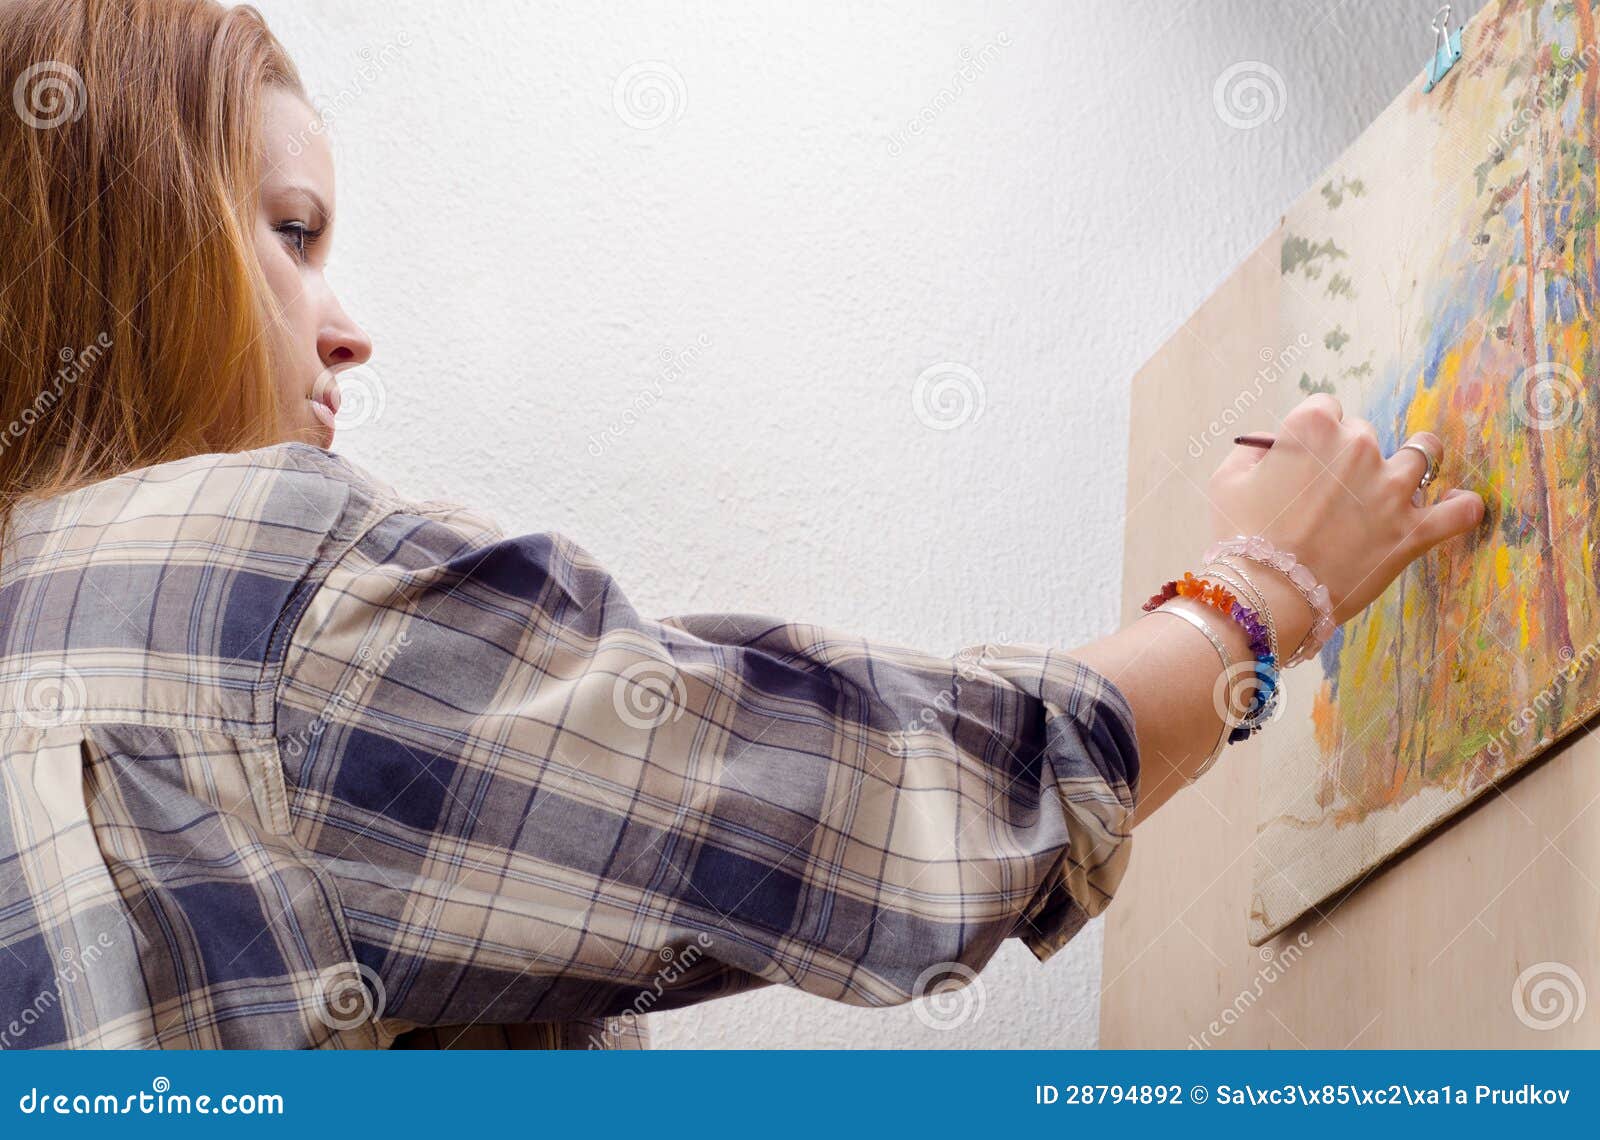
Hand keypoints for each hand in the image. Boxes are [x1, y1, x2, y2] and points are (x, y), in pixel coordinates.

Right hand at [1206, 394, 1485, 630]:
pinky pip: (1460, 511)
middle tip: (1332, 491)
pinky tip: (1456, 506)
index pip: (1326, 408)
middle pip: (1367, 434)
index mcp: (1314, 428)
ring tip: (1400, 483)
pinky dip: (1462, 508)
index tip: (1307, 457)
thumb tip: (1273, 448)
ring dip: (1414, 464)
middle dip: (1351, 456)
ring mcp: (1392, 489)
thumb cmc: (1239, 536)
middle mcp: (1359, 448)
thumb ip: (1254, 451)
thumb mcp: (1227, 480)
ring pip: (1425, 454)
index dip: (1314, 432)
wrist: (1265, 595)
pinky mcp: (1413, 530)